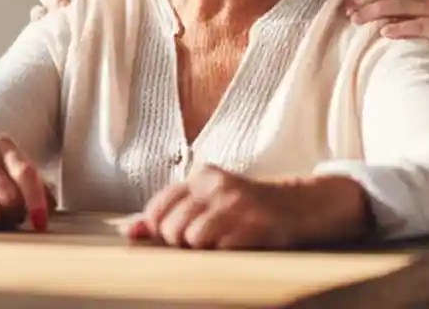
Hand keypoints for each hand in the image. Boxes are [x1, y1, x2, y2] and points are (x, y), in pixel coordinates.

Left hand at [121, 165, 297, 249]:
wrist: (299, 206)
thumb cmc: (245, 207)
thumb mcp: (207, 200)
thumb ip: (168, 212)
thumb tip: (129, 231)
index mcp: (201, 176)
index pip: (158, 208)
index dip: (160, 229)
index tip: (176, 235)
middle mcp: (216, 185)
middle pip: (172, 227)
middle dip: (182, 242)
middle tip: (204, 239)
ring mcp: (237, 204)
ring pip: (193, 238)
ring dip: (204, 249)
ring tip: (221, 242)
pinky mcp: (256, 225)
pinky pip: (221, 249)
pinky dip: (224, 254)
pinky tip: (237, 244)